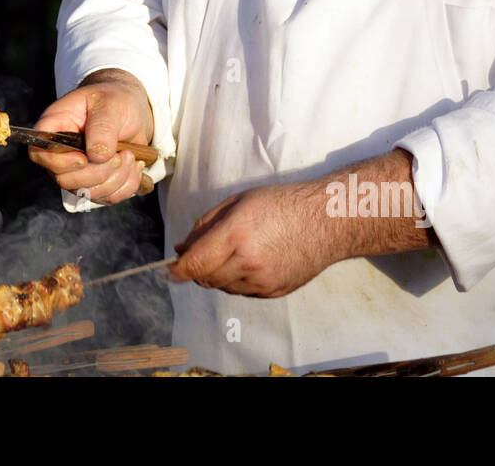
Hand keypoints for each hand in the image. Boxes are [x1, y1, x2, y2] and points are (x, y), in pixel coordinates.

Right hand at [28, 69, 154, 205]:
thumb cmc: (115, 101)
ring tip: (130, 156)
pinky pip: (107, 198)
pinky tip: (134, 166)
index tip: (84, 159)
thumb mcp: (111, 104)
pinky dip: (126, 186)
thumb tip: (98, 156)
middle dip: (98, 173)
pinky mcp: (95, 184)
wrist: (132, 111)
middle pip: (64, 180)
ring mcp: (77, 172)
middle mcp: (61, 154)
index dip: (59, 162)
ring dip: (116, 179)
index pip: (39, 153)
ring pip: (87, 193)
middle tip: (120, 155)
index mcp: (55, 127)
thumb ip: (102, 128)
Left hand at [169, 181, 341, 296]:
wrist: (326, 221)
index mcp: (236, 235)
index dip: (176, 271)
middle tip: (202, 251)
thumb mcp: (238, 201)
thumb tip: (182, 249)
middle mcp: (247, 263)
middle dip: (196, 269)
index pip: (194, 265)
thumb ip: (205, 226)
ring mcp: (262, 281)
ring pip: (222, 287)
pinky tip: (249, 261)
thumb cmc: (281, 203)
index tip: (168, 270)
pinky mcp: (274, 292)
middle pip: (205, 279)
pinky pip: (242, 292)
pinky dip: (236, 280)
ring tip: (233, 251)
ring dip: (217, 274)